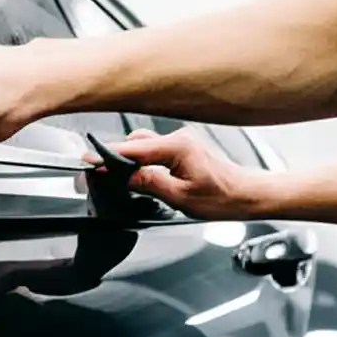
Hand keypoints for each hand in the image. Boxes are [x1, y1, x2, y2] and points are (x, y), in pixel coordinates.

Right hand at [98, 128, 270, 220]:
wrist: (247, 195)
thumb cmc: (223, 197)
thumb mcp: (181, 197)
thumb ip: (149, 183)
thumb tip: (124, 176)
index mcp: (178, 147)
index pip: (133, 148)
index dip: (108, 154)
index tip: (89, 160)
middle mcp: (179, 138)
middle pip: (135, 143)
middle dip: (116, 157)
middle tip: (99, 174)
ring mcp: (180, 141)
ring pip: (144, 145)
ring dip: (130, 159)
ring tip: (118, 176)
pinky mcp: (182, 148)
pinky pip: (154, 149)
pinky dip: (142, 159)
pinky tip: (138, 173)